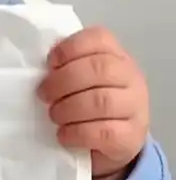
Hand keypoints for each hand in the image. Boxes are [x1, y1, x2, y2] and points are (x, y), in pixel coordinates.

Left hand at [37, 26, 148, 179]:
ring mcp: (136, 107)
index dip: (69, 48)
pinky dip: (76, 133)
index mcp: (117, 55)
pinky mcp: (131, 136)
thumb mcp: (83, 78)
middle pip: (100, 69)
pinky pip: (103, 132)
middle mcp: (131, 77)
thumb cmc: (92, 103)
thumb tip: (47, 61)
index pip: (99, 38)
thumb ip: (68, 65)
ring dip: (68, 108)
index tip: (49, 63)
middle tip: (44, 94)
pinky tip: (64, 135)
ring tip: (54, 115)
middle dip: (63, 81)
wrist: (117, 140)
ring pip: (102, 101)